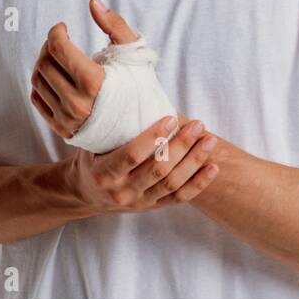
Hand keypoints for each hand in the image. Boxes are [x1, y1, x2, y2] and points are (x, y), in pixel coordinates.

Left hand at [29, 0, 139, 139]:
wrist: (142, 126)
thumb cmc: (139, 86)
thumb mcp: (132, 52)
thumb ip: (114, 24)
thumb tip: (93, 1)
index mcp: (94, 82)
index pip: (58, 48)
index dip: (56, 32)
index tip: (62, 28)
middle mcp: (77, 103)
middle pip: (45, 63)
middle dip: (49, 45)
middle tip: (60, 40)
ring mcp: (68, 119)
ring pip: (38, 80)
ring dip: (43, 62)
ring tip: (58, 57)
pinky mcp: (61, 129)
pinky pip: (37, 100)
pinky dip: (41, 83)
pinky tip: (55, 75)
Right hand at [63, 115, 220, 213]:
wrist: (86, 194)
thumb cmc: (92, 158)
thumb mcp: (91, 143)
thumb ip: (110, 126)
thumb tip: (135, 92)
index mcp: (104, 173)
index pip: (132, 155)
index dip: (153, 137)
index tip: (171, 118)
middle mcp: (122, 191)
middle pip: (158, 169)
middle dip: (181, 146)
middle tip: (198, 125)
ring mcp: (139, 202)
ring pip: (172, 183)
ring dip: (194, 162)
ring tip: (209, 140)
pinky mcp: (152, 207)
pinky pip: (179, 198)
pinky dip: (198, 183)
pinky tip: (213, 167)